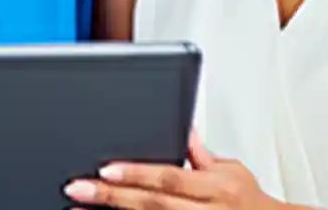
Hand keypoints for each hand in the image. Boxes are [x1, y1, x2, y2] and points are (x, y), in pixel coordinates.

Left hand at [63, 131, 280, 209]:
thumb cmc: (249, 202)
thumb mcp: (232, 171)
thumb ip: (201, 153)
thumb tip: (182, 125)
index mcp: (216, 188)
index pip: (170, 178)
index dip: (136, 173)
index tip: (105, 168)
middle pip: (152, 205)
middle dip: (111, 197)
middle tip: (77, 188)